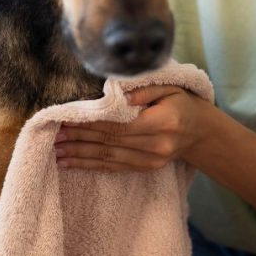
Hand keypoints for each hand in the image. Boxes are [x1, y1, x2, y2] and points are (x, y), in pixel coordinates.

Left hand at [54, 85, 209, 171]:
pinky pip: (113, 167)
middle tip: (55, 134)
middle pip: (110, 142)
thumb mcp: (170, 87)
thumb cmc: (182, 103)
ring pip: (108, 158)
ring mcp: (151, 160)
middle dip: (80, 138)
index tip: (69, 119)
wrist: (200, 131)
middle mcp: (156, 145)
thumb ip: (145, 89)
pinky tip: (71, 163)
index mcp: (162, 122)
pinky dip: (90, 165)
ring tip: (56, 151)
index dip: (92, 124)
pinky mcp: (145, 168)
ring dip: (80, 155)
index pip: (120, 125)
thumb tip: (119, 95)